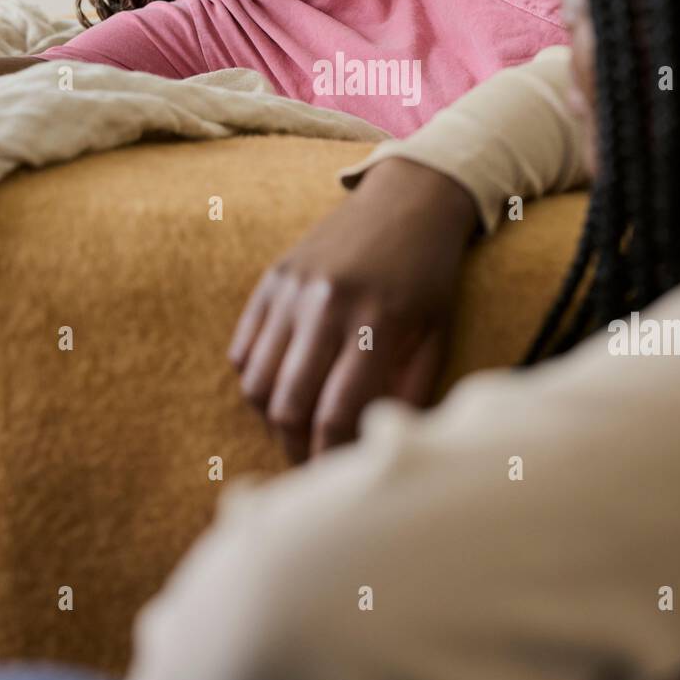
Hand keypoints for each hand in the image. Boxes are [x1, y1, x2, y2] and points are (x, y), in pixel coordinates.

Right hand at [228, 156, 479, 462]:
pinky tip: (282, 386)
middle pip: (288, 405)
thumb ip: (409, 393)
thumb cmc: (430, 274)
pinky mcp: (272, 278)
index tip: (336, 482)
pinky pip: (243, 349)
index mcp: (377, 321)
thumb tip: (376, 449)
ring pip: (257, 382)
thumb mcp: (436, 334)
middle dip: (296, 450)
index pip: (337, 414)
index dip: (331, 460)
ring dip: (272, 418)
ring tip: (296, 429)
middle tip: (310, 466)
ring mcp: (293, 289)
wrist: (409, 198)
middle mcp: (328, 304)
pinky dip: (257, 379)